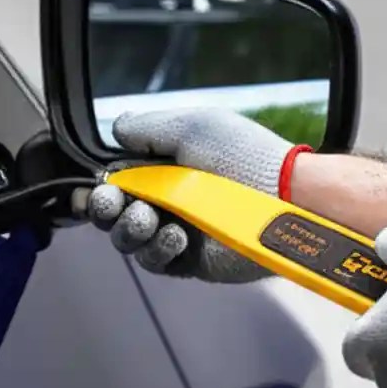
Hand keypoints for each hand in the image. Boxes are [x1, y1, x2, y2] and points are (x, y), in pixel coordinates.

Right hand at [78, 107, 299, 282]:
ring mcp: (175, 232)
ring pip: (128, 239)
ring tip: (149, 218)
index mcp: (165, 168)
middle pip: (114, 213)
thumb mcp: (193, 126)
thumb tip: (116, 129)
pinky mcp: (188, 261)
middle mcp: (166, 201)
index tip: (105, 186)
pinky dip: (157, 248)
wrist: (281, 197)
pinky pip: (154, 261)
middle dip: (106, 208)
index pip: (118, 180)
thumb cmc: (240, 156)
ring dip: (130, 228)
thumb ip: (148, 127)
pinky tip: (175, 235)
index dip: (105, 186)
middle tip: (113, 204)